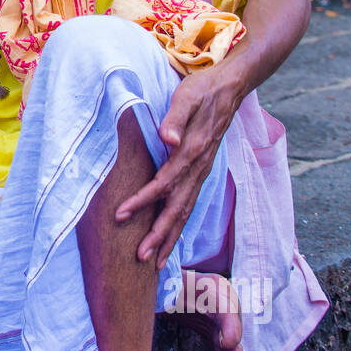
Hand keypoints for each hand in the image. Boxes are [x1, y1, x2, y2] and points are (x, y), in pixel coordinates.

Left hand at [113, 70, 237, 270]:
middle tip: (140, 257)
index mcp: (192, 152)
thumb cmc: (203, 91)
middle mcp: (199, 168)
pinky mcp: (200, 173)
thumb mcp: (187, 98)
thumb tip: (168, 139)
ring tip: (154, 262)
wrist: (230, 88)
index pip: (163, 184)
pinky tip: (169, 239)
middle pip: (177, 208)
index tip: (121, 215)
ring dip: (170, 237)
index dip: (142, 201)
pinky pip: (189, 204)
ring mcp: (202, 173)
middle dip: (159, 235)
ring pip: (185, 211)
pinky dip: (179, 225)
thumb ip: (176, 120)